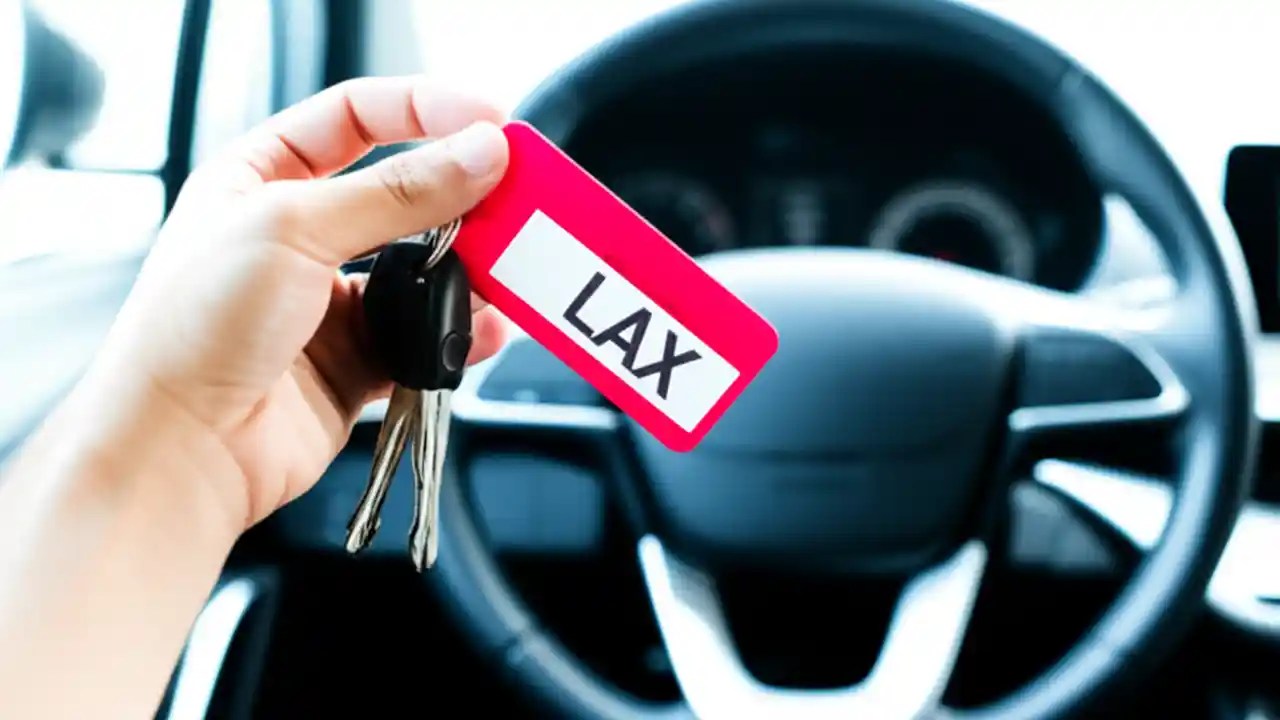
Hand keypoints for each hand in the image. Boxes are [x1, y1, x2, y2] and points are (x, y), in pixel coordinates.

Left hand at [85, 77, 510, 533]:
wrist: (180, 450)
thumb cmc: (192, 331)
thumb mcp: (295, 227)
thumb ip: (399, 192)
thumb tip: (477, 155)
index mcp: (262, 178)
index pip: (357, 116)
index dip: (426, 110)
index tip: (487, 122)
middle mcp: (298, 236)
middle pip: (403, 194)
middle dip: (461, 197)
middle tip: (512, 201)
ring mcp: (328, 302)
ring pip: (423, 270)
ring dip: (466, 273)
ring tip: (498, 277)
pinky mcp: (356, 363)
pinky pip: (424, 336)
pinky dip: (457, 334)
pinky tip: (476, 333)